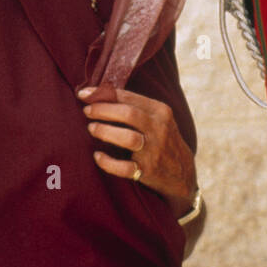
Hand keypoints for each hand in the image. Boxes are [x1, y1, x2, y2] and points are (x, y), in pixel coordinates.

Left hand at [78, 86, 197, 217]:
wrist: (182, 173)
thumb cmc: (161, 140)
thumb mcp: (156, 119)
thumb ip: (134, 107)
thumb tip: (98, 93)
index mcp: (160, 111)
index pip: (129, 97)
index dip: (104, 94)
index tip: (84, 94)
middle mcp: (160, 129)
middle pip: (128, 114)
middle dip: (103, 110)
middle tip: (86, 111)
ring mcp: (155, 151)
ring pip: (128, 138)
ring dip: (105, 132)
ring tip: (91, 128)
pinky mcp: (148, 171)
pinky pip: (125, 168)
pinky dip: (108, 162)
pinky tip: (97, 156)